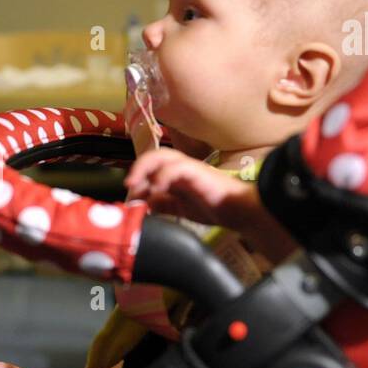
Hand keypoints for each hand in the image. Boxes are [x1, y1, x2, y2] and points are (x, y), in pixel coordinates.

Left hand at [124, 147, 252, 225]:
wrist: (238, 211)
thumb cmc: (213, 207)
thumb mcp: (180, 208)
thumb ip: (163, 204)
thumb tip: (144, 203)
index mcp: (176, 175)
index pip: (152, 167)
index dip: (137, 178)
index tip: (129, 195)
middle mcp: (181, 168)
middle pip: (155, 155)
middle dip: (137, 167)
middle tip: (128, 185)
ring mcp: (190, 168)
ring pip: (163, 156)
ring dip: (145, 168)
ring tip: (135, 184)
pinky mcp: (199, 172)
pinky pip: (177, 168)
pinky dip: (163, 177)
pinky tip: (157, 191)